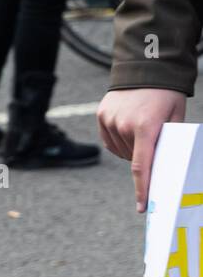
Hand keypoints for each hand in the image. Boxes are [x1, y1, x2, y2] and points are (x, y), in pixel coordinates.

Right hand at [97, 87, 187, 211]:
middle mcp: (123, 124)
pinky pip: (108, 140)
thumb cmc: (166, 97)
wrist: (145, 69)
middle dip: (142, 159)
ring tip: (141, 133)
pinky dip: (118, 142)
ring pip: (119, 151)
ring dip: (130, 150)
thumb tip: (163, 169)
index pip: (140, 167)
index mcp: (145, 127)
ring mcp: (109, 119)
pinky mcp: (101, 114)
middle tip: (153, 146)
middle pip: (131, 158)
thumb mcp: (175, 120)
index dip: (142, 189)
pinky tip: (127, 131)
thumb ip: (168, 143)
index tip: (142, 207)